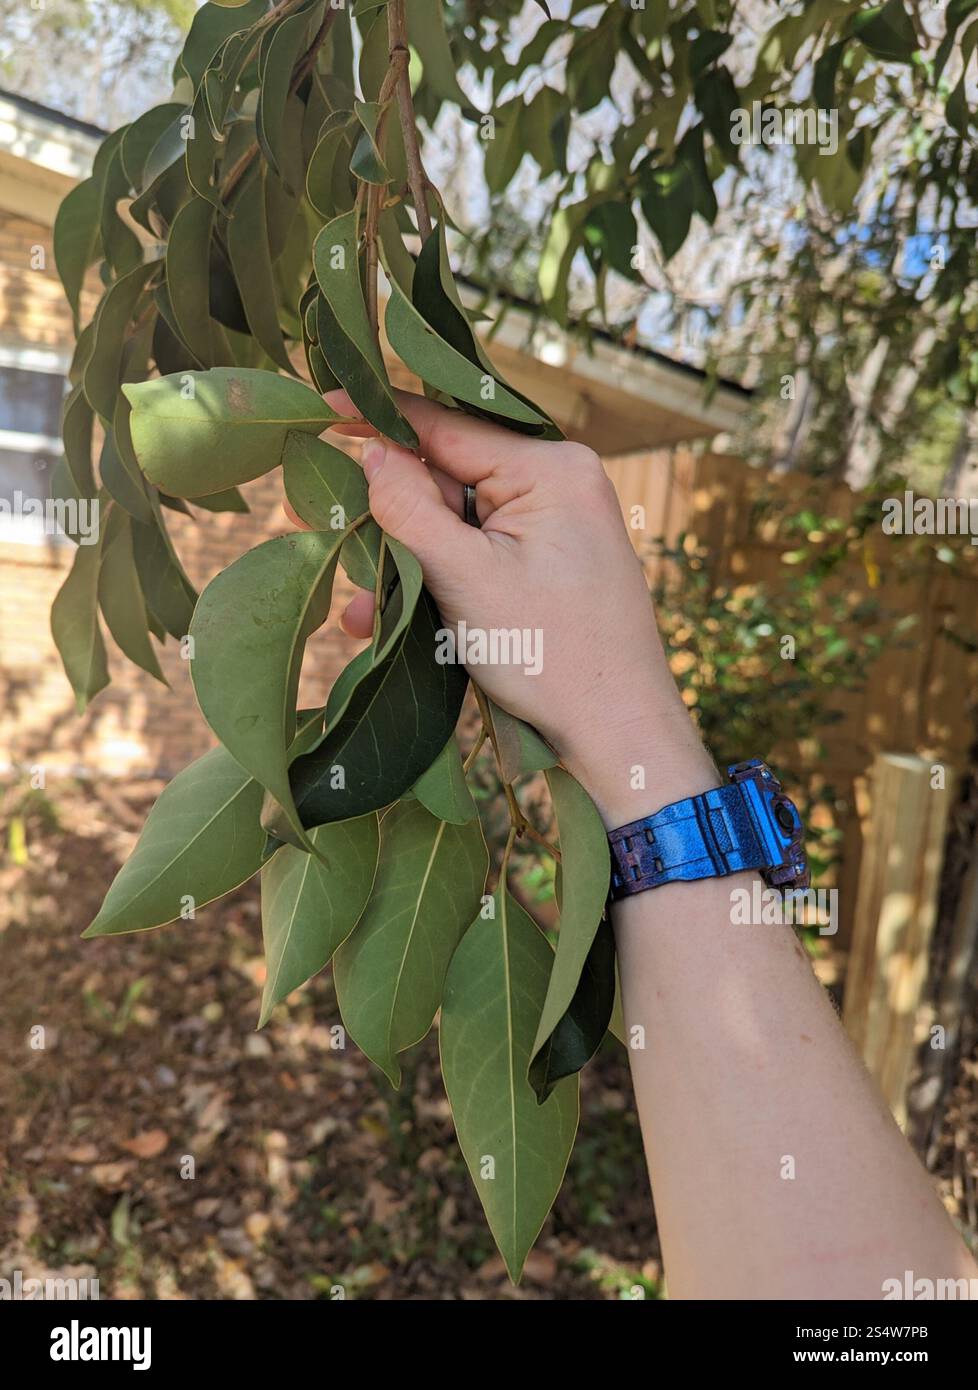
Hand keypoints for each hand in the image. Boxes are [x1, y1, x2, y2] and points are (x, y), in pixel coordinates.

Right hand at [296, 389, 713, 821]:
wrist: (618, 735)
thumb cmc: (552, 655)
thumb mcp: (466, 578)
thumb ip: (410, 509)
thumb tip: (370, 450)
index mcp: (551, 469)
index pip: (446, 426)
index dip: (377, 420)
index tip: (318, 412)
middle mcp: (557, 486)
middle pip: (445, 478)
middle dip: (386, 516)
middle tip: (308, 517)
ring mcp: (553, 528)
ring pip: (454, 525)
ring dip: (403, 564)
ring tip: (362, 612)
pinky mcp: (545, 567)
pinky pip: (475, 558)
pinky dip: (435, 585)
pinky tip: (388, 622)